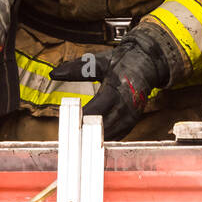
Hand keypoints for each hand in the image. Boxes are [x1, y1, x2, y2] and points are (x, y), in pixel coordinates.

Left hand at [48, 27, 167, 139]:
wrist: (148, 63)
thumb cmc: (122, 62)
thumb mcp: (99, 61)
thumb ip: (76, 69)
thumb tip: (54, 73)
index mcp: (116, 90)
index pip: (95, 110)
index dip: (80, 118)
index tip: (65, 119)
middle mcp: (125, 107)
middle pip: (101, 127)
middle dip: (83, 131)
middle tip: (65, 133)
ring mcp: (130, 117)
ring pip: (109, 135)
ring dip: (92, 138)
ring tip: (74, 139)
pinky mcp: (132, 122)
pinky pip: (116, 136)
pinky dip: (103, 138)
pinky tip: (89, 139)